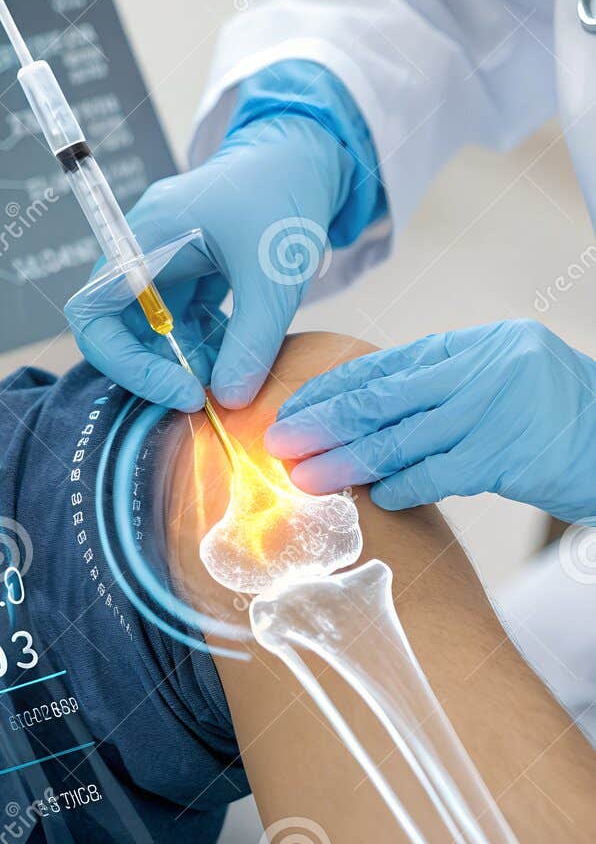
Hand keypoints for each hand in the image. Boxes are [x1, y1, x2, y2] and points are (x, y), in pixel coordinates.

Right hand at [67, 64, 372, 412]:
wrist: (309, 154)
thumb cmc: (287, 192)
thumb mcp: (274, 275)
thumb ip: (251, 341)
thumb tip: (228, 400)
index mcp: (145, 238)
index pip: (93, 312)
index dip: (124, 362)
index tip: (180, 390)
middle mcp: (144, 250)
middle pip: (120, 328)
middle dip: (158, 368)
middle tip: (208, 397)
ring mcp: (166, 261)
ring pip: (154, 331)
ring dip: (185, 361)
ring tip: (233, 377)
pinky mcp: (191, 271)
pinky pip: (181, 322)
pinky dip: (205, 346)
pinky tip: (238, 357)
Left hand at [265, 321, 595, 521]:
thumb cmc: (564, 422)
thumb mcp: (505, 385)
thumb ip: (445, 391)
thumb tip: (368, 416)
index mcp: (476, 344)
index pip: (387, 365)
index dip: (333, 389)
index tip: (291, 408)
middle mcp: (484, 366)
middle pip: (383, 396)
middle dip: (323, 420)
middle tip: (277, 441)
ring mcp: (497, 407)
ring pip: (401, 436)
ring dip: (347, 461)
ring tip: (306, 479)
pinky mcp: (510, 453)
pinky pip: (439, 473)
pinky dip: (403, 486)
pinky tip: (376, 499)